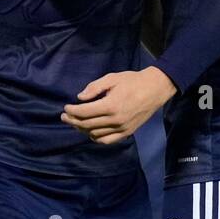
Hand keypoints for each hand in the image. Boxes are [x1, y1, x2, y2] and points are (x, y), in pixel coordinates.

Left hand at [61, 67, 176, 144]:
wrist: (155, 89)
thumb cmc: (132, 81)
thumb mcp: (112, 78)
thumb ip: (94, 88)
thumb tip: (80, 98)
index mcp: (111, 105)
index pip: (84, 112)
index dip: (72, 111)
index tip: (65, 108)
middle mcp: (115, 120)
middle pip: (87, 125)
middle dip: (73, 121)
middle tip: (64, 116)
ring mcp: (122, 128)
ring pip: (95, 134)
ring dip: (82, 129)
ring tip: (76, 122)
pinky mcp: (127, 133)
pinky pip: (107, 140)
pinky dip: (96, 138)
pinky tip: (90, 132)